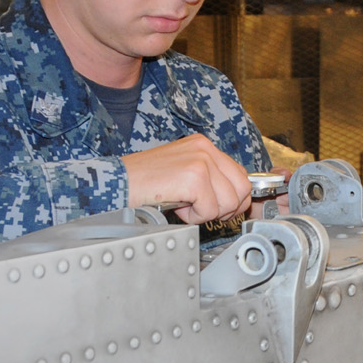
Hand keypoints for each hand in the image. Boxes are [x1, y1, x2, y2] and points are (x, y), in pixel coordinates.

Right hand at [124, 135, 250, 223]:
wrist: (120, 182)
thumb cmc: (146, 181)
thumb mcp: (182, 172)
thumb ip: (209, 179)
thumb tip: (234, 199)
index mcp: (204, 146)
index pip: (241, 174)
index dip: (234, 198)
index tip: (219, 208)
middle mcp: (205, 149)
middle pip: (242, 188)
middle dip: (226, 208)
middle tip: (202, 210)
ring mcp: (201, 161)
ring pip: (230, 202)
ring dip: (208, 213)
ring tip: (185, 206)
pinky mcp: (194, 178)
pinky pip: (210, 210)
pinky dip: (195, 217)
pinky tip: (178, 207)